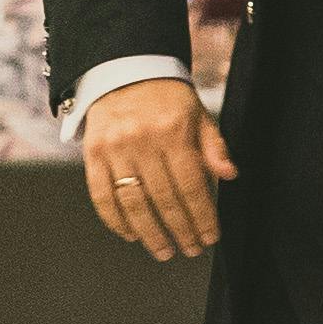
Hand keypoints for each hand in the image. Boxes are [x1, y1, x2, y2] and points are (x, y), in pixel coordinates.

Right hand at [83, 76, 235, 262]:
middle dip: (180, 230)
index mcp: (173, 132)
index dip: (202, 216)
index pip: (191, 185)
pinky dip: (115, 220)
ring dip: (149, 233)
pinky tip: (131, 235)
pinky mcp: (93, 154)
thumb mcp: (198, 114)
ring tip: (164, 251)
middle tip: (191, 250)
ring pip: (132, 202)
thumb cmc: (167, 99)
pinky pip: (102, 195)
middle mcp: (142, 141)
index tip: (210, 238)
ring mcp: (114, 149)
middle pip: (163, 198)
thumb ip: (214, 146)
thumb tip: (229, 174)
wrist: (123, 72)